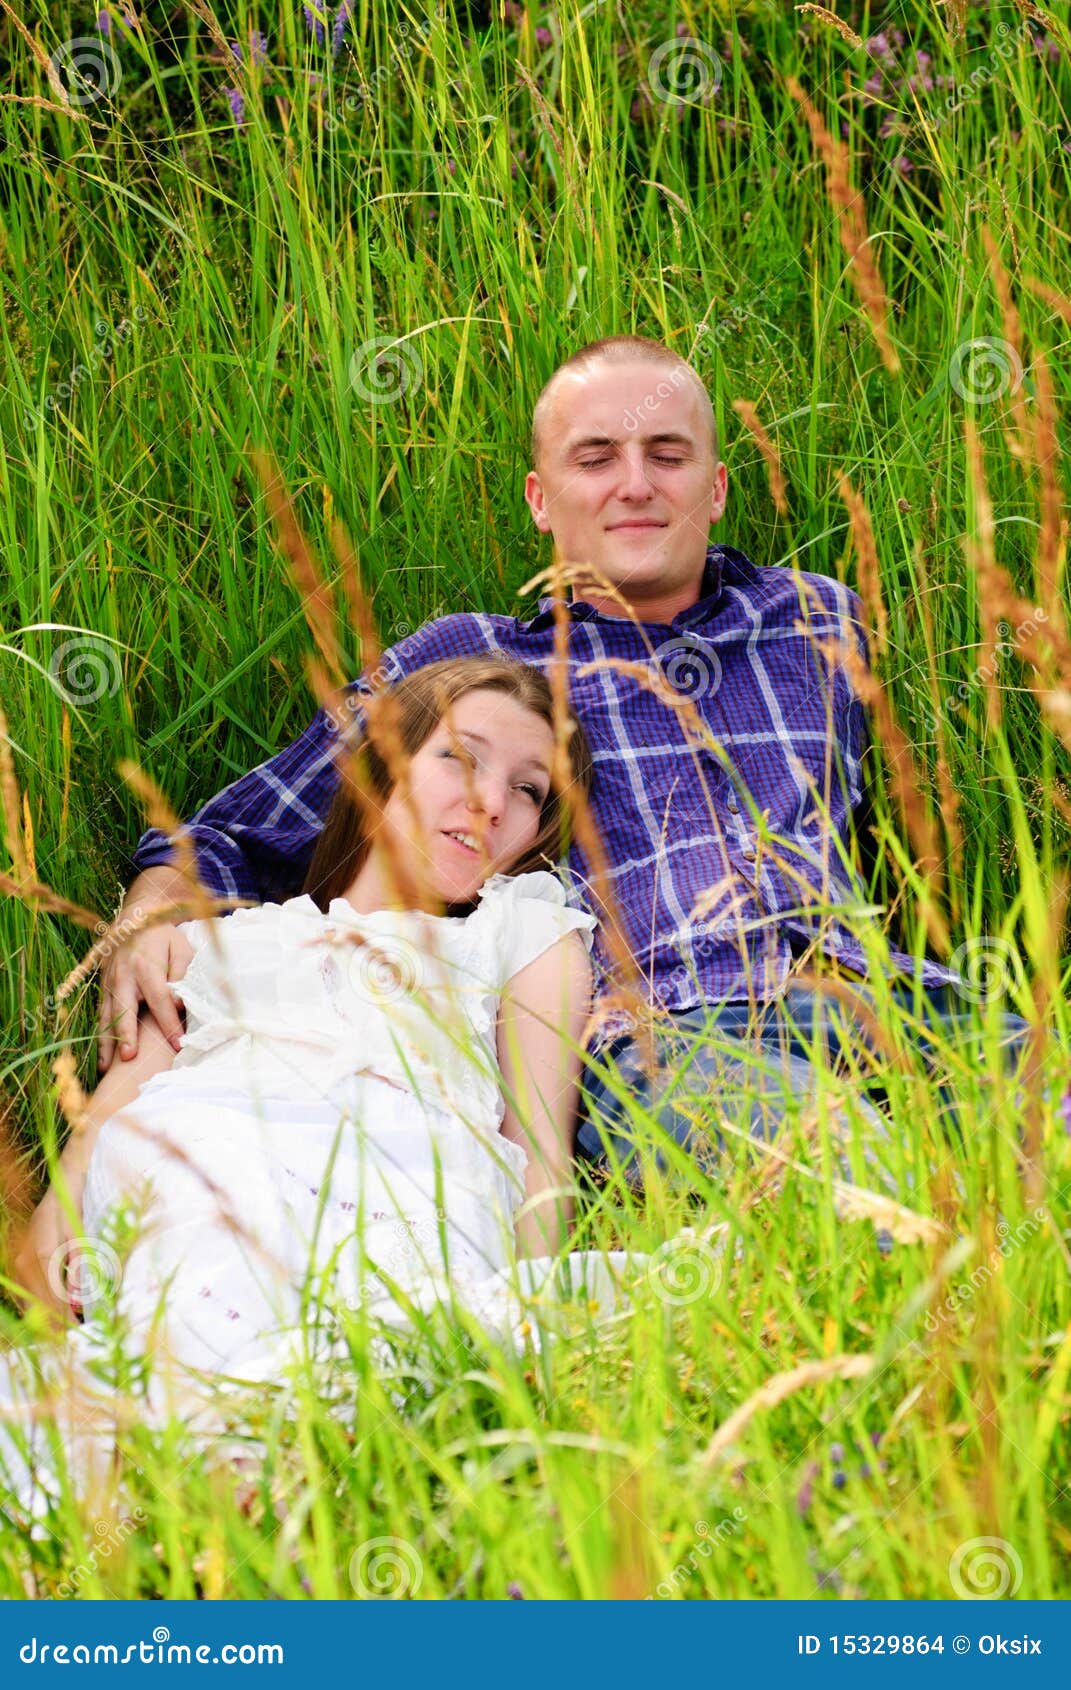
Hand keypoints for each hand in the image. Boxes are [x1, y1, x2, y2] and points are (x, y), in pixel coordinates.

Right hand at [10, 1168, 87, 1326]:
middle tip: (70, 1333)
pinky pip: (23, 1289)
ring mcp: (18, 1261)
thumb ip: (78, 1268)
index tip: (77, 1328)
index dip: (65, 1316)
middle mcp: (25, 1261)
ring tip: (61, 1327)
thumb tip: (75, 1296)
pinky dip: (34, 1302)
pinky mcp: (17, 1261)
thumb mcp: (81, 1239)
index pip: (53, 1297)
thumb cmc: (74, 1213)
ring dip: (43, 1314)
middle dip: (54, 1320)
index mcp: (43, 1255)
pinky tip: (47, 1310)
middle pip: (38, 1301)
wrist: (59, 1191)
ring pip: (27, 1298)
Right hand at [97, 920, 190, 1071]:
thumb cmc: (163, 936)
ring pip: (107, 1016)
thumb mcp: (180, 946)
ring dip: (107, 1043)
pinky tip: (103, 1058)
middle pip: (125, 1010)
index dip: (169, 1023)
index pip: (160, 1000)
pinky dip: (100, 1036)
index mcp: (146, 966)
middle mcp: (124, 976)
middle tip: (130, 1058)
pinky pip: (101, 1014)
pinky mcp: (103, 987)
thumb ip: (182, 973)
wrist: (134, 917)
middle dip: (127, 1035)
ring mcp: (110, 982)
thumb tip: (180, 1001)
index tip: (178, 1044)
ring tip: (108, 1068)